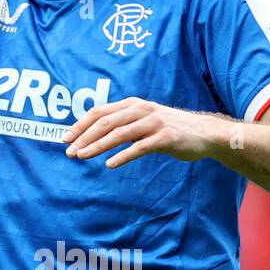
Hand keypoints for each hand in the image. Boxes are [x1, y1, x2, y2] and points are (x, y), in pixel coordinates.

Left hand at [63, 97, 232, 168]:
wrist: (204, 133)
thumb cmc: (169, 128)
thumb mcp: (144, 120)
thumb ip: (123, 123)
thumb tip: (95, 134)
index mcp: (132, 104)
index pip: (99, 112)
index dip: (80, 125)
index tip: (65, 139)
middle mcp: (141, 110)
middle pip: (105, 122)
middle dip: (84, 137)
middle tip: (70, 152)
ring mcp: (153, 123)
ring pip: (119, 133)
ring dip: (98, 146)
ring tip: (82, 156)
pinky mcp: (165, 138)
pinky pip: (139, 147)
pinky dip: (123, 156)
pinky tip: (110, 164)